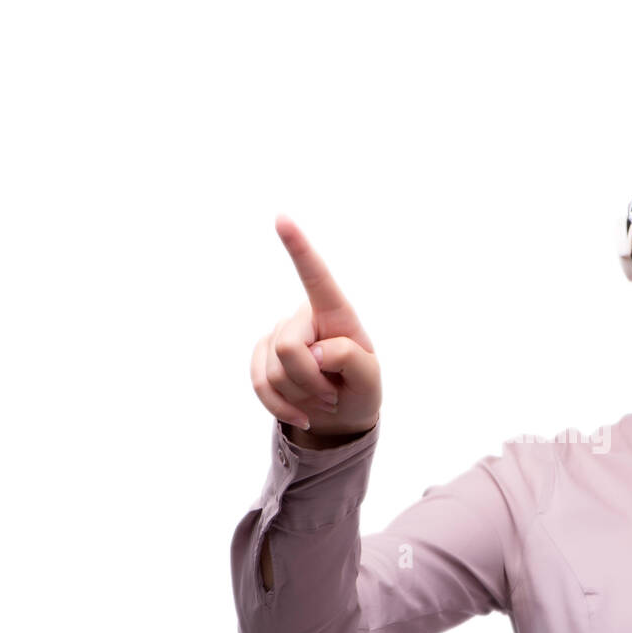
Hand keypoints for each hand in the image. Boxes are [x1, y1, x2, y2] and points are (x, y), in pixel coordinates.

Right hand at [250, 215, 381, 437]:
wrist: (340, 414)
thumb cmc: (360, 388)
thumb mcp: (370, 380)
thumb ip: (352, 360)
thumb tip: (314, 353)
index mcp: (335, 312)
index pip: (316, 277)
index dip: (298, 248)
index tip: (281, 218)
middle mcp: (302, 316)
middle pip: (290, 349)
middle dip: (311, 381)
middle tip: (334, 392)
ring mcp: (277, 335)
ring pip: (275, 373)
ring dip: (301, 396)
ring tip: (323, 396)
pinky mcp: (260, 356)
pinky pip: (260, 386)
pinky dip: (281, 407)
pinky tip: (302, 414)